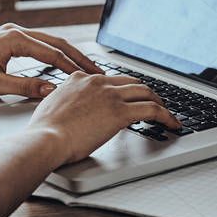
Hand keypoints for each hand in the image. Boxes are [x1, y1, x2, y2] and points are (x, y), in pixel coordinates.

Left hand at [0, 23, 102, 97]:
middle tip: (98, 71)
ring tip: (85, 68)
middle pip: (56, 43)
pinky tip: (61, 63)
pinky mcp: (6, 40)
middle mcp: (14, 32)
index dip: (74, 67)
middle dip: (78, 58)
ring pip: (48, 42)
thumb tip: (52, 89)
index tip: (91, 77)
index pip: (53, 53)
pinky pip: (37, 44)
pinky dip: (53, 53)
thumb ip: (25, 87)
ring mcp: (11, 34)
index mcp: (14, 39)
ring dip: (67, 54)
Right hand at [28, 72, 180, 163]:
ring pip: (146, 92)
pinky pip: (152, 110)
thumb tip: (71, 110)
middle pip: (132, 82)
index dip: (124, 89)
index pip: (110, 79)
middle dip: (145, 92)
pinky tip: (172, 124)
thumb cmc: (44, 130)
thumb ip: (65, 102)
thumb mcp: (52, 106)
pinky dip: (166, 116)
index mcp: (80, 78)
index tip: (129, 97)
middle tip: (153, 103)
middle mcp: (97, 81)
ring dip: (159, 102)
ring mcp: (110, 95)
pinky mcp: (120, 112)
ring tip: (166, 114)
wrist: (45, 139)